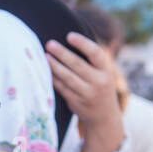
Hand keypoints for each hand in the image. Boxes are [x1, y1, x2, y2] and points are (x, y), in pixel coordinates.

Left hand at [45, 32, 123, 151]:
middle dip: (62, 53)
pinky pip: (62, 88)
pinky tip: (46, 71)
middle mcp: (98, 82)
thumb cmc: (100, 87)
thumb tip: (70, 41)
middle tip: (50, 44)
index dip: (82, 43)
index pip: (95, 53)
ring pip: (67, 77)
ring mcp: (87, 94)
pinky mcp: (76, 102)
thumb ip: (93, 61)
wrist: (104, 116)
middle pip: (77, 65)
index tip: (69, 35)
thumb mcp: (104, 73)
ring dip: (55, 66)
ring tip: (45, 56)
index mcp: (107, 70)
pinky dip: (54, 79)